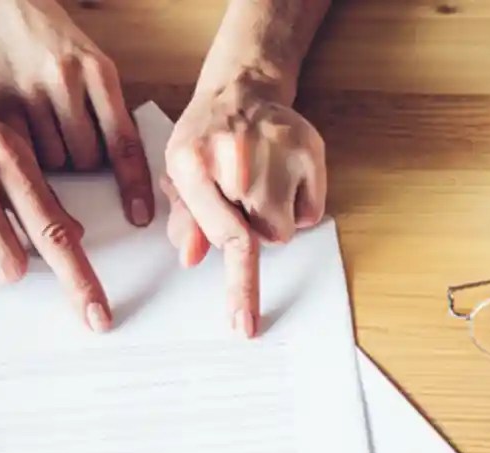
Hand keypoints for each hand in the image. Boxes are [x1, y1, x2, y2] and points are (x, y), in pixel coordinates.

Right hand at [0, 0, 152, 226]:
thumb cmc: (51, 39)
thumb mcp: (91, 63)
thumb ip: (106, 111)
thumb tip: (119, 173)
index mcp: (97, 70)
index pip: (123, 141)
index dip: (133, 184)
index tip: (139, 215)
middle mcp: (62, 80)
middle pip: (85, 160)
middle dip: (82, 163)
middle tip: (68, 140)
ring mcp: (25, 92)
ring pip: (51, 162)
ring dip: (51, 161)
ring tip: (40, 128)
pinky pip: (16, 155)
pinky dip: (23, 158)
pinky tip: (20, 137)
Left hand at [163, 74, 326, 337]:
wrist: (240, 91)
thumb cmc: (203, 143)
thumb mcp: (179, 177)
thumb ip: (185, 220)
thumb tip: (191, 257)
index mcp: (193, 162)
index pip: (226, 236)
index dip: (238, 285)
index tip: (244, 324)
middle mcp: (237, 152)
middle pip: (261, 238)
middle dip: (248, 230)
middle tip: (235, 197)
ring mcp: (279, 148)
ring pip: (285, 230)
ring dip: (272, 220)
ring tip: (258, 186)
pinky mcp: (311, 149)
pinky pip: (309, 213)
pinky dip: (296, 205)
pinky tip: (280, 178)